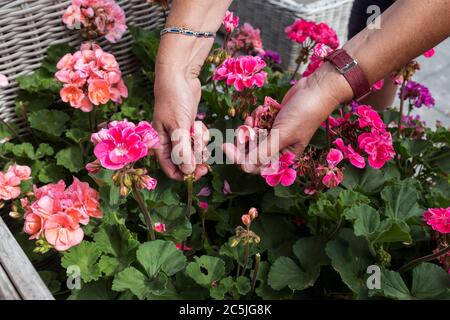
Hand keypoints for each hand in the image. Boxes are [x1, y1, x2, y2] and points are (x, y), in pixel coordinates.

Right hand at [153, 34, 212, 180]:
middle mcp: (169, 142)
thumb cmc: (174, 99)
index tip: (200, 172)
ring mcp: (180, 134)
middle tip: (205, 153)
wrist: (179, 76)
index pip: (170, 169)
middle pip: (184, 162)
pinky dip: (201, 134)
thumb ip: (183, 150)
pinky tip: (200, 124)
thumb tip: (187, 172)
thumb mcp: (179, 126)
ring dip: (200, 144)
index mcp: (160, 144)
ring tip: (199, 131)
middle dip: (195, 157)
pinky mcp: (189, 126)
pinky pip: (198, 139)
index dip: (185, 174)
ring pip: (193, 151)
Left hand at [223, 63, 351, 172]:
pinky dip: (256, 116)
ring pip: (252, 137)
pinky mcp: (273, 122)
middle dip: (245, 140)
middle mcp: (279, 150)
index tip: (227, 146)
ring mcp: (276, 135)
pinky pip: (257, 124)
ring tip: (254, 115)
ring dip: (250, 126)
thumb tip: (244, 166)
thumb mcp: (282, 134)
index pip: (255, 166)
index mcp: (285, 159)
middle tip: (244, 126)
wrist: (316, 89)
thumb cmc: (304, 114)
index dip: (240, 159)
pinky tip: (261, 107)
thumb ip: (263, 151)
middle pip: (251, 153)